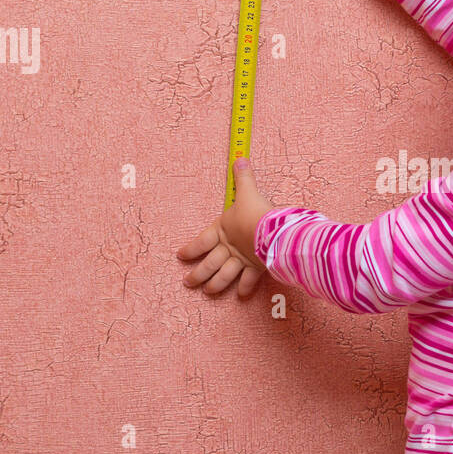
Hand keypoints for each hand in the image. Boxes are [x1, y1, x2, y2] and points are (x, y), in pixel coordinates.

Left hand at [176, 159, 274, 298]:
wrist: (272, 231)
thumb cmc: (255, 213)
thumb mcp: (248, 192)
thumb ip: (243, 177)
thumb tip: (240, 158)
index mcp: (222, 230)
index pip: (201, 242)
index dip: (189, 249)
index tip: (180, 256)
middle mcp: (228, 248)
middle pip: (209, 264)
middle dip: (197, 275)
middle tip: (188, 283)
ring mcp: (241, 260)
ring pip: (224, 276)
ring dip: (215, 286)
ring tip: (208, 292)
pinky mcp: (255, 268)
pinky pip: (248, 281)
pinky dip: (244, 288)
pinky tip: (240, 296)